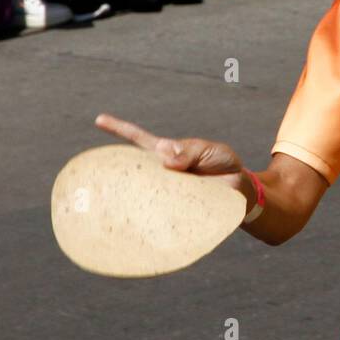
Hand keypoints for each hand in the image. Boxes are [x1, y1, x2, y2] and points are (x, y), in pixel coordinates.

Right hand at [94, 113, 252, 204]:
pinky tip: (154, 220)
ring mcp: (166, 192)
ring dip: (145, 192)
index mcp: (167, 154)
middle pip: (134, 169)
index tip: (99, 119)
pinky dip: (159, 214)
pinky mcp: (176, 210)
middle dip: (124, 169)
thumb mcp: (209, 150)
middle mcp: (162, 173)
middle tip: (115, 172)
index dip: (120, 129)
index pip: (140, 140)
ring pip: (145, 191)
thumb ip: (189, 151)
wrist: (240, 189)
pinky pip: (164, 212)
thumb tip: (166, 159)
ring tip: (152, 194)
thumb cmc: (221, 164)